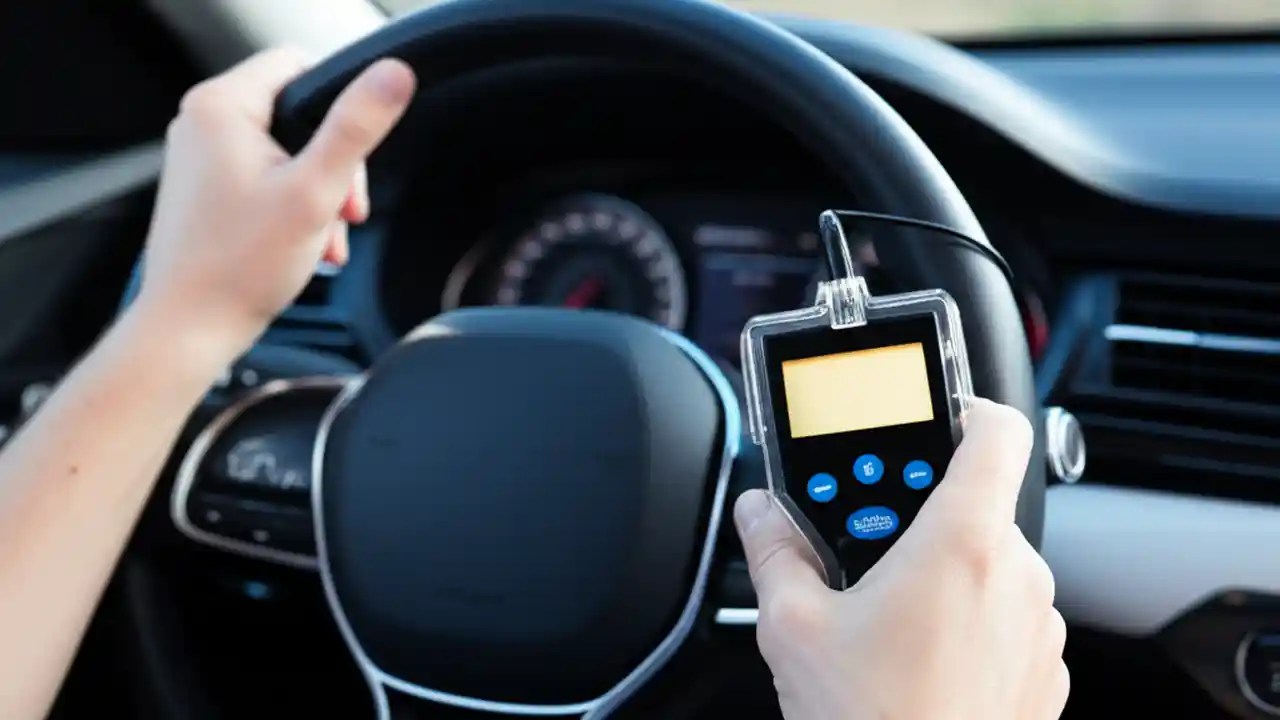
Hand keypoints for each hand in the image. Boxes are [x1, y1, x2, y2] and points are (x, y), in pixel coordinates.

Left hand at [135, 48, 415, 363]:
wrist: (192, 327)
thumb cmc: (239, 267)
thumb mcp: (315, 191)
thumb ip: (356, 128)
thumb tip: (394, 76)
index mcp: (222, 107)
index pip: (300, 65)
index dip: (340, 107)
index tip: (351, 158)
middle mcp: (203, 123)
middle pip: (299, 113)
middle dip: (334, 164)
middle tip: (343, 209)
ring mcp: (202, 156)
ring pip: (289, 149)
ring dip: (320, 191)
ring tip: (324, 234)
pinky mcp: (208, 187)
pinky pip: (268, 176)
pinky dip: (296, 204)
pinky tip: (307, 241)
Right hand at [735, 398, 1066, 719]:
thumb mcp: (793, 625)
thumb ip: (775, 549)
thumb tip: (759, 512)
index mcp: (961, 543)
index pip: (997, 431)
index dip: (965, 409)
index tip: (932, 418)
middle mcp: (1018, 576)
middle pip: (976, 503)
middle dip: (918, 514)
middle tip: (866, 546)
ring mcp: (1040, 627)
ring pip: (990, 564)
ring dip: (944, 569)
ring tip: (883, 612)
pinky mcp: (1045, 671)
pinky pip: (1008, 616)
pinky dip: (970, 617)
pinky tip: (918, 655)